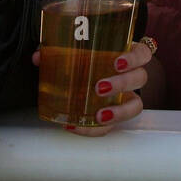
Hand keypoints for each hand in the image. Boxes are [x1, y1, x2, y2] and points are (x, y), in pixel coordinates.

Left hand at [33, 39, 152, 136]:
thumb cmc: (87, 61)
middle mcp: (132, 76)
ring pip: (136, 105)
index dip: (134, 57)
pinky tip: (75, 127)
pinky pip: (113, 126)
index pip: (142, 52)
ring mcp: (127, 97)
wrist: (85, 79)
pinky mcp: (115, 116)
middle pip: (141, 78)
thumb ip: (57, 51)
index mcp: (126, 55)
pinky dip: (95, 129)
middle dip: (122, 84)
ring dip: (119, 111)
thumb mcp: (74, 52)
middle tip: (100, 87)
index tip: (117, 63)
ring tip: (99, 115)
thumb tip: (38, 57)